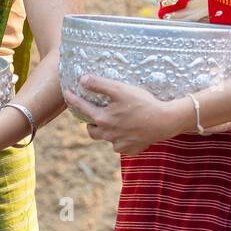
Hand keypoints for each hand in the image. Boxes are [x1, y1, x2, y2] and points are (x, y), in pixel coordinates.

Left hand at [64, 76, 192, 155]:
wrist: (164, 121)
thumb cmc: (143, 103)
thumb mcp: (120, 89)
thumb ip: (99, 84)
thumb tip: (82, 80)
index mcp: (102, 119)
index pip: (82, 108)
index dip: (73, 99)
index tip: (67, 93)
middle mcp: (107, 134)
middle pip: (91, 130)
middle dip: (90, 122)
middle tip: (95, 114)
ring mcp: (119, 144)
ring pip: (107, 139)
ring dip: (106, 132)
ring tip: (113, 123)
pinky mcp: (131, 150)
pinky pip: (121, 145)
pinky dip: (122, 139)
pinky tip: (130, 131)